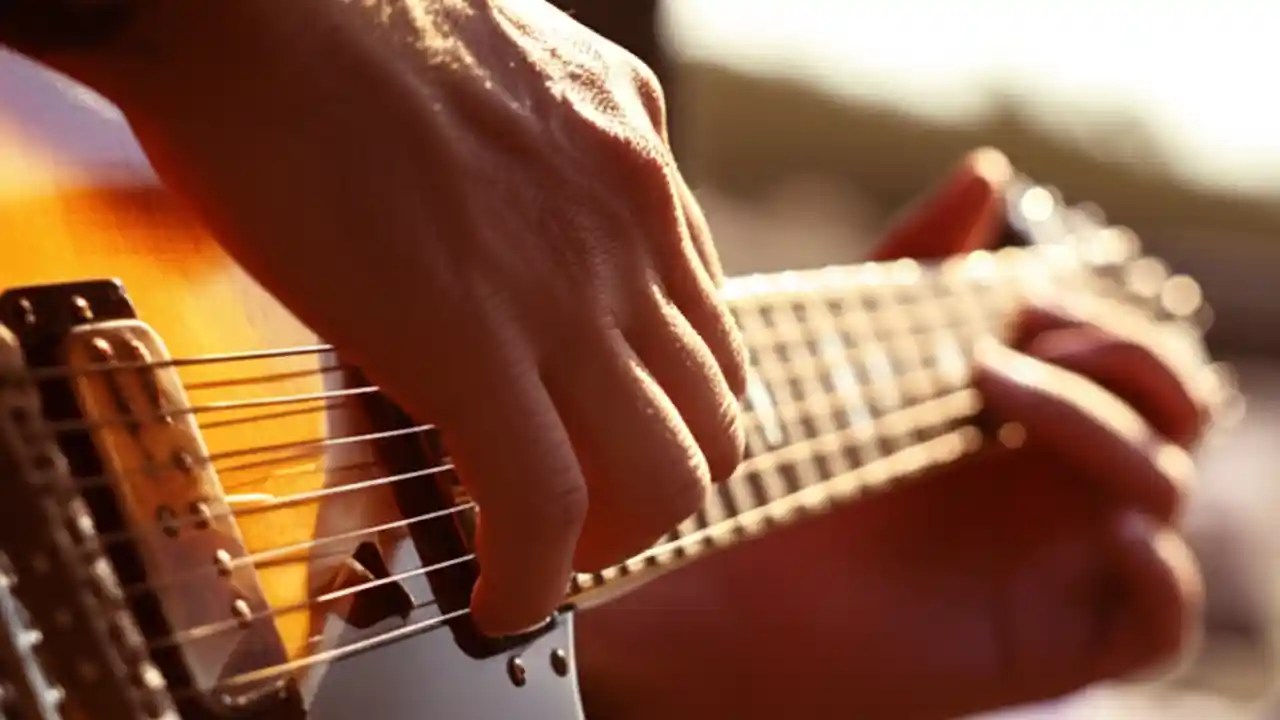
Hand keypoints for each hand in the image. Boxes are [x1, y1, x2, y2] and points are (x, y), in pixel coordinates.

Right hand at [65, 0, 744, 634]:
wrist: (247, 0)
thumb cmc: (336, 23)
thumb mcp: (503, 70)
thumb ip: (546, 156)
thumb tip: (513, 229)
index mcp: (633, 152)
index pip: (708, 327)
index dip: (666, 407)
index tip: (613, 437)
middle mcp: (631, 223)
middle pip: (718, 414)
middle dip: (661, 487)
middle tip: (590, 512)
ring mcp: (571, 285)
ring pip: (668, 473)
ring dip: (615, 540)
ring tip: (547, 556)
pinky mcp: (479, 340)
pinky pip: (549, 503)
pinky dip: (534, 576)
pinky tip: (499, 594)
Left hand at [576, 149, 1205, 719]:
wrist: (713, 593)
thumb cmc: (782, 469)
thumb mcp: (858, 354)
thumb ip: (923, 266)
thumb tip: (989, 170)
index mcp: (1024, 414)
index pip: (1123, 349)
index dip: (1097, 312)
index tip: (1016, 292)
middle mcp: (1053, 481)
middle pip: (1169, 402)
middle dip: (1115, 351)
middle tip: (1021, 329)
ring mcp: (1057, 560)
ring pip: (1166, 482)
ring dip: (1104, 424)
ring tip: (990, 387)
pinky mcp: (1050, 641)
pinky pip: (1160, 618)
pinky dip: (1157, 573)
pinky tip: (1104, 532)